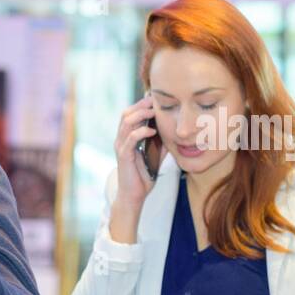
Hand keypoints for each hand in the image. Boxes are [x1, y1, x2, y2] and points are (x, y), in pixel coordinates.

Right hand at [107, 96, 157, 244]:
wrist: (134, 195)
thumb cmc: (143, 176)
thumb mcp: (156, 155)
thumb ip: (161, 142)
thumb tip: (174, 130)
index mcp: (127, 137)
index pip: (131, 114)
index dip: (142, 104)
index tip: (157, 99)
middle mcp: (121, 139)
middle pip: (126, 113)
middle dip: (141, 105)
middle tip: (156, 101)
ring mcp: (121, 146)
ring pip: (126, 122)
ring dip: (141, 114)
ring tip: (154, 112)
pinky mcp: (124, 155)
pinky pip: (130, 138)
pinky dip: (141, 132)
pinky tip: (153, 131)